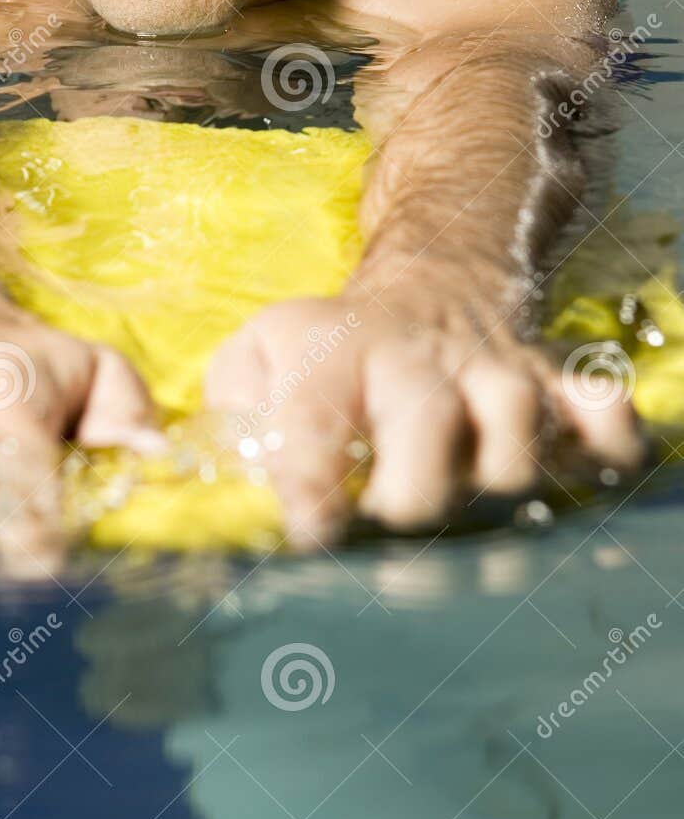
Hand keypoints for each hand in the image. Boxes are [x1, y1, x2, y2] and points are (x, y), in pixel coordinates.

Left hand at [204, 287, 647, 549]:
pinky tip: (584, 471)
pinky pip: (602, 414)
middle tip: (393, 520)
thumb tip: (213, 473)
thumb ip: (229, 410)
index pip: (314, 419)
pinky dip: (605, 448)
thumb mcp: (257, 354)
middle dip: (410, 494)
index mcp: (338, 356)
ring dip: (496, 480)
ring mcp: (495, 371)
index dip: (310, 482)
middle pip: (426, 428)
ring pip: (516, 434)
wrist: (429, 285)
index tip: (312, 533)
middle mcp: (421, 362)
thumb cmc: (330, 348)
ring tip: (474, 492)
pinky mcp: (553, 383)